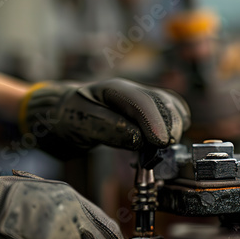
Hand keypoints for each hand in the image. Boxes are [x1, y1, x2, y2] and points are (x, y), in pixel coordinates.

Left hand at [19, 78, 190, 159]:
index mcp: (113, 89)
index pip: (141, 100)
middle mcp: (132, 91)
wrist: (65, 113)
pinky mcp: (146, 111)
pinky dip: (174, 125)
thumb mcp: (81, 122)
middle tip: (163, 149)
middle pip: (162, 101)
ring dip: (174, 126)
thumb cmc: (70, 115)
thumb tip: (139, 139)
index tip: (161, 142)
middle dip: (168, 125)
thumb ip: (109, 129)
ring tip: (165, 147)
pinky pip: (169, 112)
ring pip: (170, 106)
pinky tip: (168, 140)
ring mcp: (141, 99)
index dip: (154, 121)